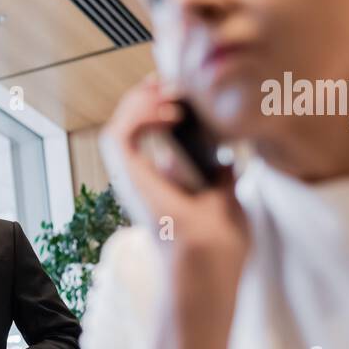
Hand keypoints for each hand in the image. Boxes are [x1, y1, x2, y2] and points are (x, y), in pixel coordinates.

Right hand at [100, 77, 249, 348]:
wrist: (209, 267)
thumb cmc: (220, 249)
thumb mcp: (230, 200)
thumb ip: (223, 178)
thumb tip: (231, 157)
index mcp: (165, 183)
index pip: (152, 133)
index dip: (165, 104)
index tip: (189, 88)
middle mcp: (144, 179)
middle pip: (134, 122)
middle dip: (152, 94)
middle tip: (178, 81)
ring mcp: (134, 179)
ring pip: (120, 123)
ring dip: (141, 100)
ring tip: (169, 91)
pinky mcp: (129, 179)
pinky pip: (117, 134)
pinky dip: (136, 114)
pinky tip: (167, 108)